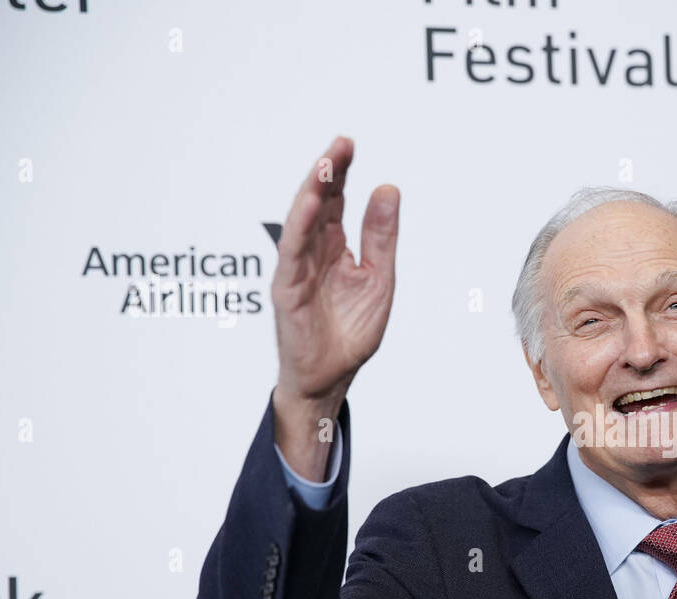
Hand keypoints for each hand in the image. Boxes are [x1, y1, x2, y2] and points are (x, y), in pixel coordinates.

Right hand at [270, 136, 398, 478]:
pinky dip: (299, 226)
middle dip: (328, 173)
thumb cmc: (350, 333)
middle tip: (341, 144)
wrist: (332, 376)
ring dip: (312, 191)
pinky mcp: (288, 289)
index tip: (349, 145)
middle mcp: (313, 253)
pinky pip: (291, 252)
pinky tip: (309, 203)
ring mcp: (298, 269)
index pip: (335, 202)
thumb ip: (381, 237)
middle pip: (318, 204)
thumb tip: (388, 189)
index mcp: (335, 248)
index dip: (342, 173)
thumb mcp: (378, 278)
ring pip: (301, 222)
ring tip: (325, 164)